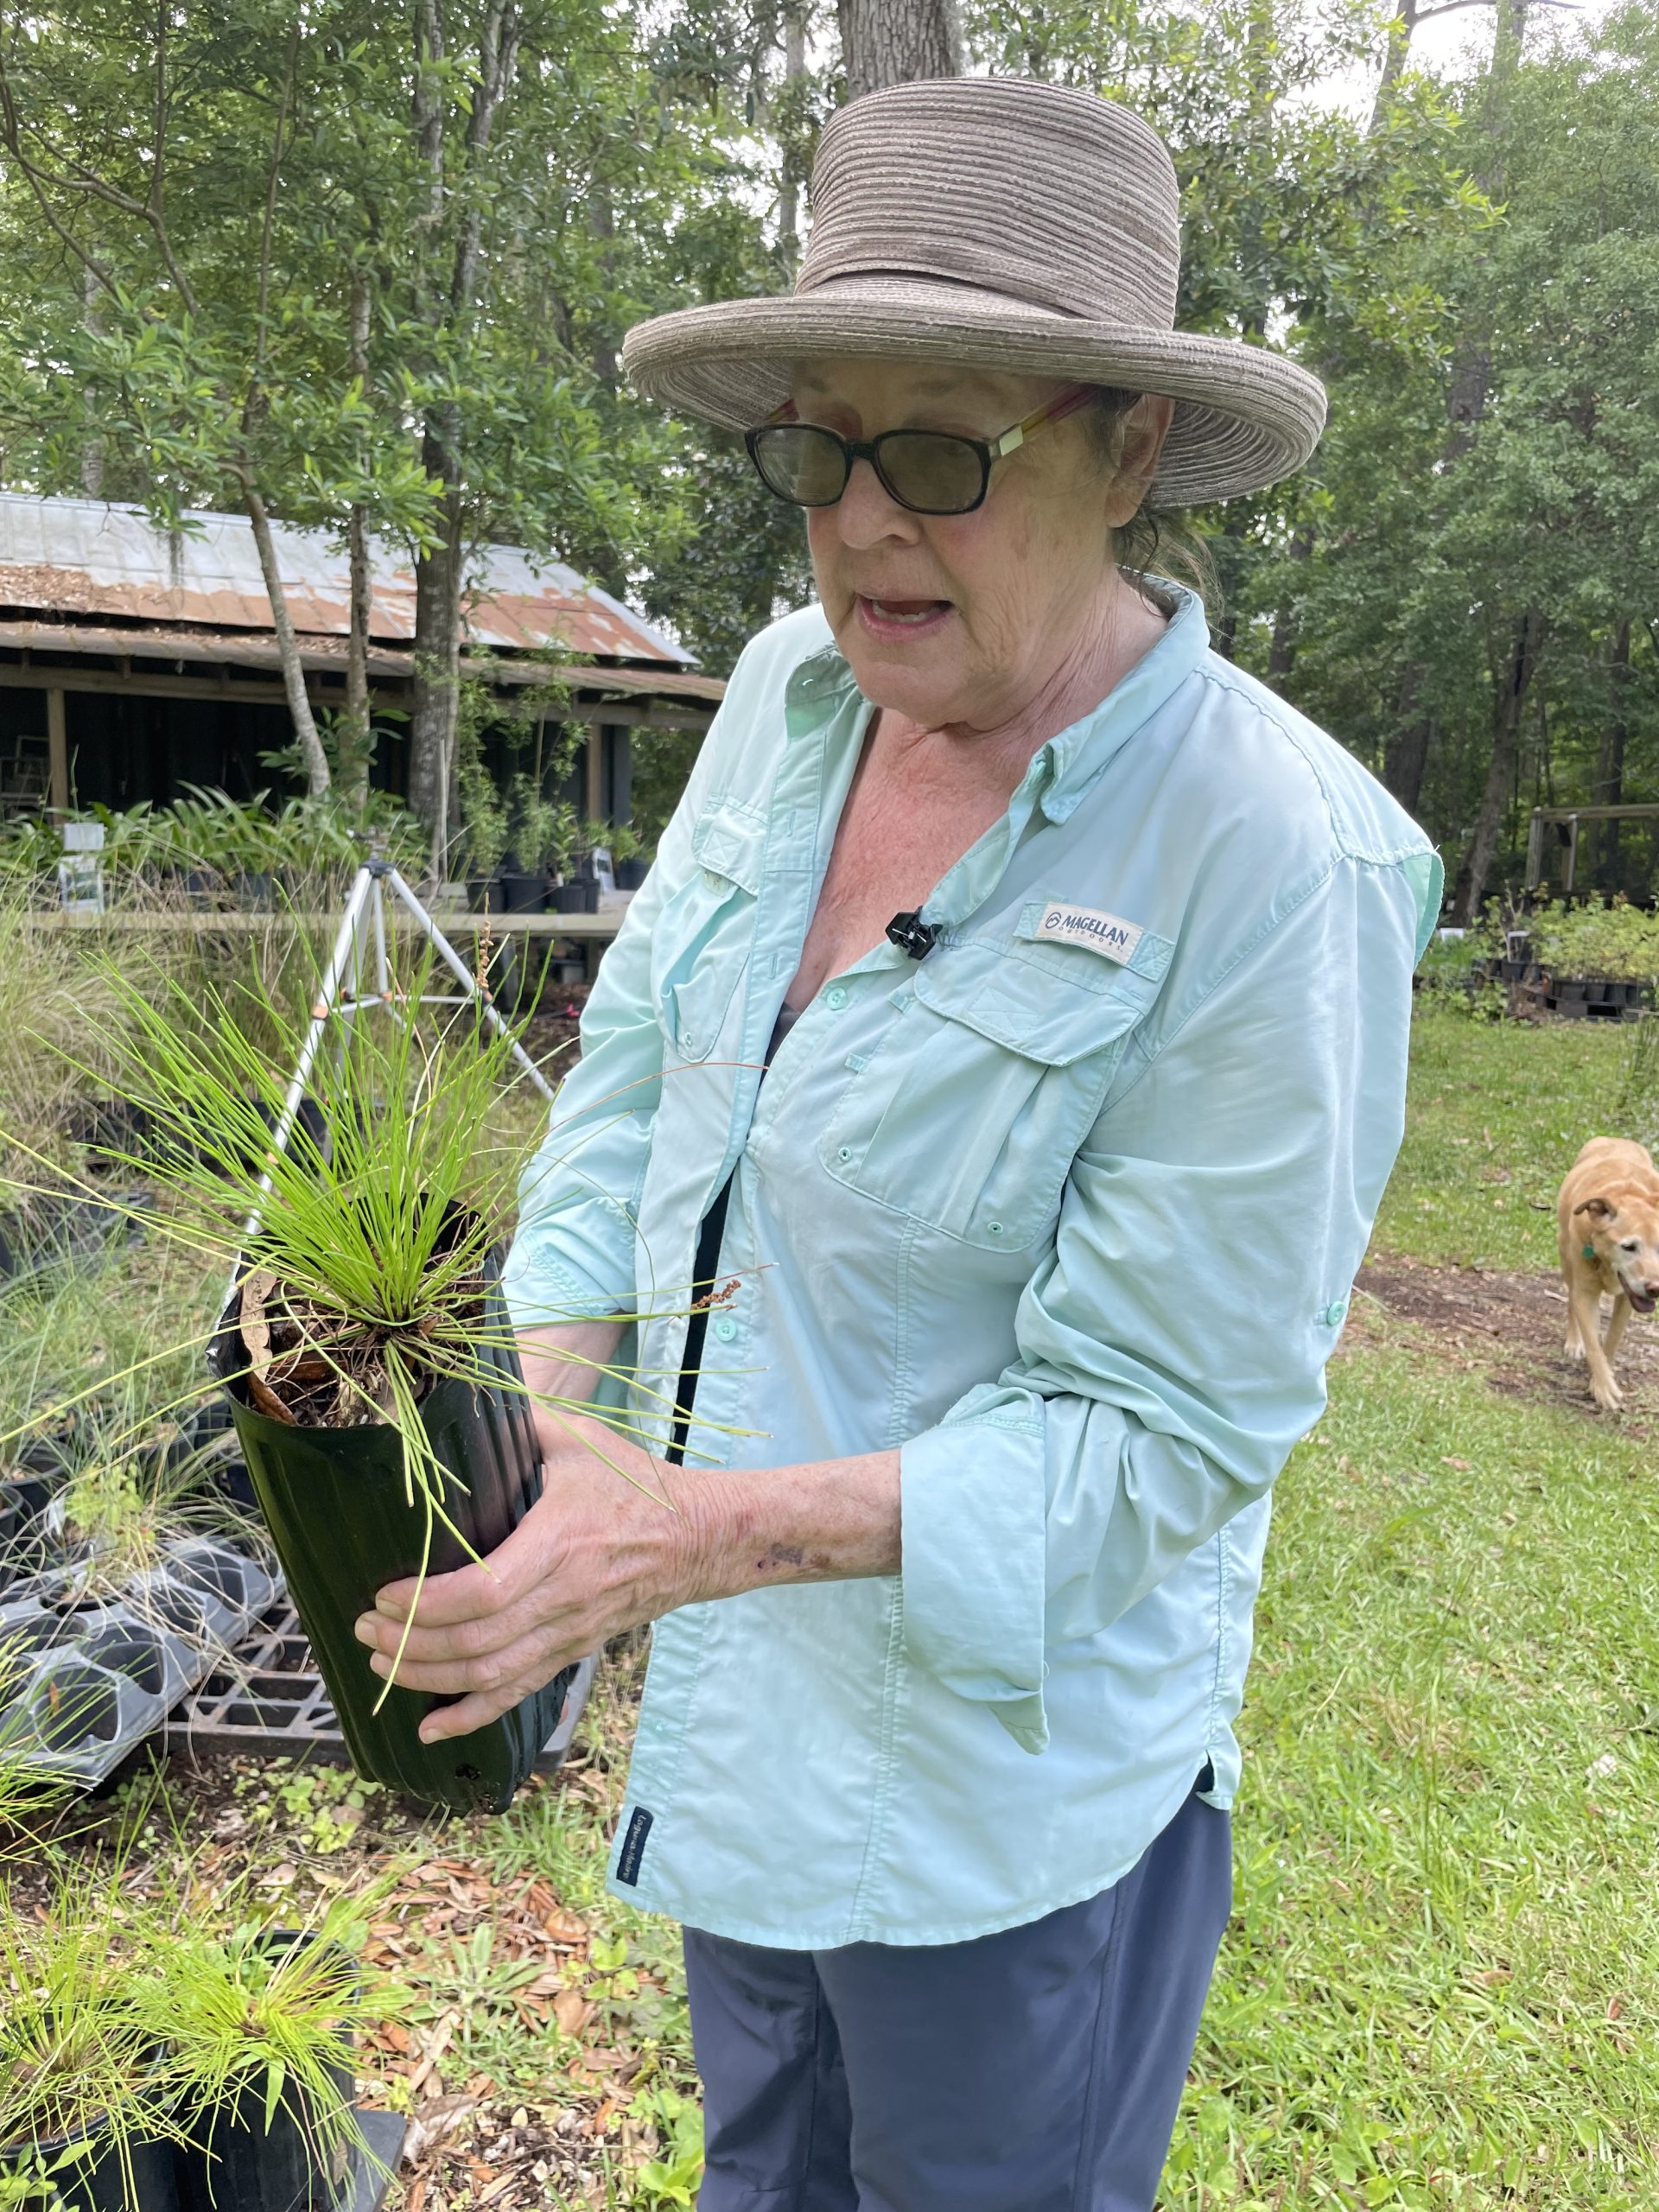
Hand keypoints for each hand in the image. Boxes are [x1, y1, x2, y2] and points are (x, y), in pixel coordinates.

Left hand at [355, 1415, 693, 1744]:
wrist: (699, 1538)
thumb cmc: (636, 1485)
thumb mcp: (582, 1439)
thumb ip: (523, 1422)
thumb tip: (459, 1403)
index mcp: (561, 1543)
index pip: (485, 1592)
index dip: (427, 1604)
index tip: (383, 1596)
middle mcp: (565, 1598)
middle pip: (477, 1642)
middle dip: (410, 1643)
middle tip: (364, 1629)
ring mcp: (570, 1632)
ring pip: (491, 1675)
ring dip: (428, 1677)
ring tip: (379, 1664)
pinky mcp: (573, 1650)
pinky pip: (517, 1692)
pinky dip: (470, 1716)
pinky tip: (428, 1728)